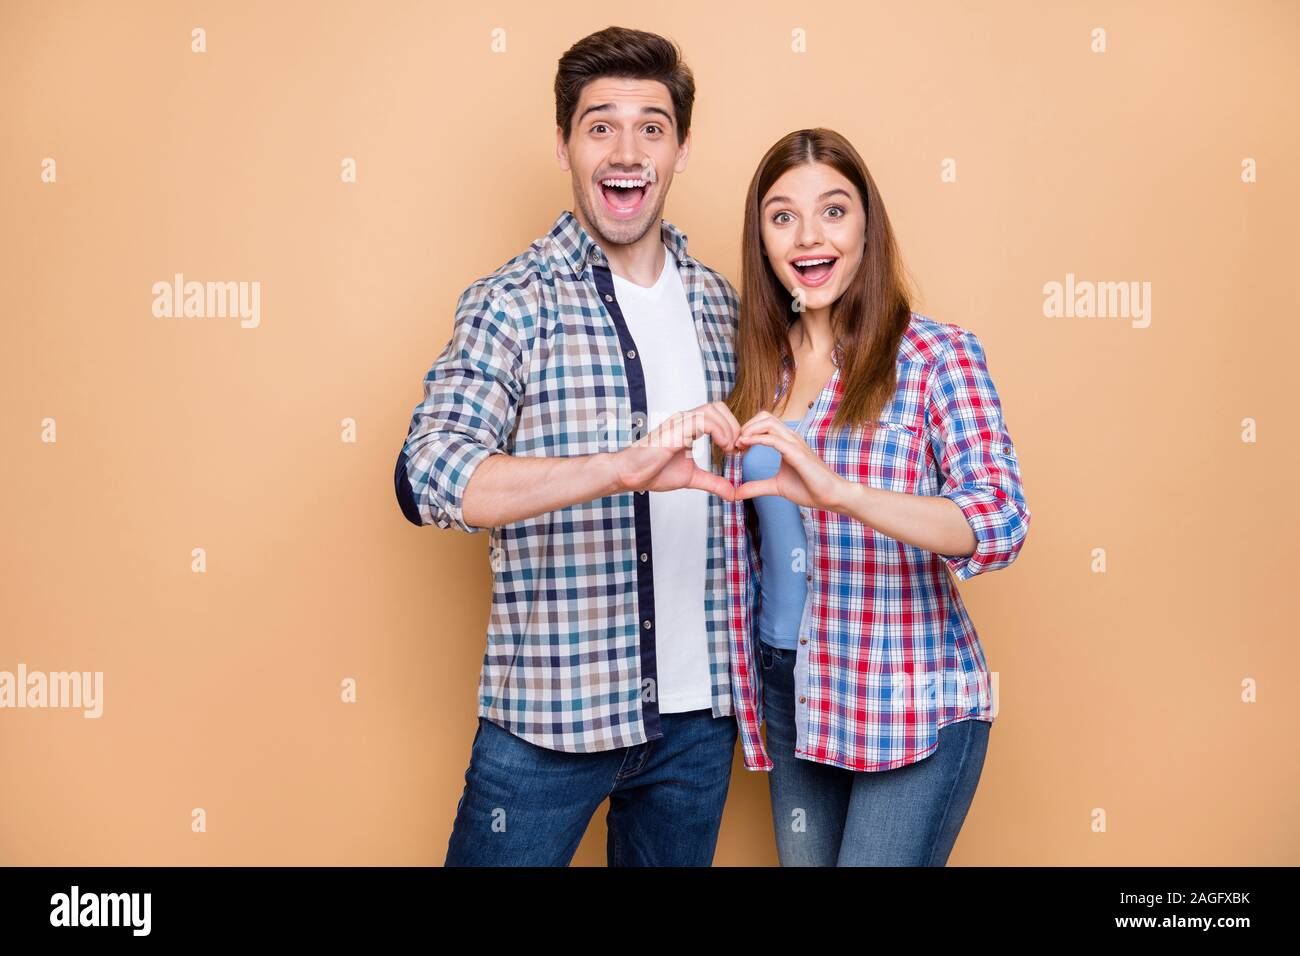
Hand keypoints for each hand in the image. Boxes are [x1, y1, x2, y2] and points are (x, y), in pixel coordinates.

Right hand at [612, 402, 739, 498]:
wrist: (629, 474)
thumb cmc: (652, 471)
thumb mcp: (692, 477)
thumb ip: (713, 482)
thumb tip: (732, 493)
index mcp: (688, 427)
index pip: (717, 414)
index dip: (732, 429)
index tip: (737, 451)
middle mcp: (685, 420)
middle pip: (718, 406)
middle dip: (734, 425)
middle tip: (737, 449)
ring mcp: (680, 422)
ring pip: (714, 409)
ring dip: (729, 428)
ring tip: (730, 449)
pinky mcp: (676, 429)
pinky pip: (704, 420)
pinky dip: (720, 431)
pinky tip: (723, 447)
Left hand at [733, 411, 847, 509]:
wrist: (832, 496)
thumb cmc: (810, 489)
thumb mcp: (776, 487)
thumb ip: (757, 487)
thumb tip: (737, 492)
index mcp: (787, 442)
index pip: (764, 423)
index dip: (747, 430)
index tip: (736, 446)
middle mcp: (791, 438)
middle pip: (764, 416)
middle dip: (746, 425)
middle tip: (735, 443)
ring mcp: (795, 444)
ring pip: (768, 422)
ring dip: (749, 430)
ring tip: (739, 444)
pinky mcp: (797, 454)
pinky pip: (775, 439)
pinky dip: (757, 439)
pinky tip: (746, 446)